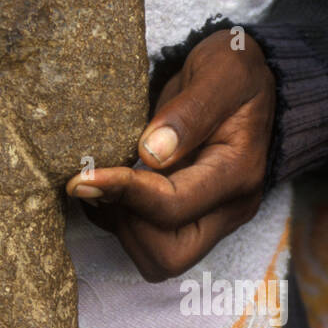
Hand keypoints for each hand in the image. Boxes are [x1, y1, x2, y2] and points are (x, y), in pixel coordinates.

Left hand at [65, 29, 275, 281]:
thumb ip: (190, 110)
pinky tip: (108, 183)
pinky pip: (146, 243)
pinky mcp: (190, 218)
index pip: (173, 207)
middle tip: (100, 180)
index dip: (124, 193)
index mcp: (237, 174)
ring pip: (156, 257)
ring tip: (102, 178)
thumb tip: (151, 153)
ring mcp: (210, 218)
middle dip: (126, 224)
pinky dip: (117, 220)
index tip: (84, 174)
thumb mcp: (221, 72)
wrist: (243, 79)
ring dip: (120, 224)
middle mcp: (228, 208)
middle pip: (169, 255)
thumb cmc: (234, 70)